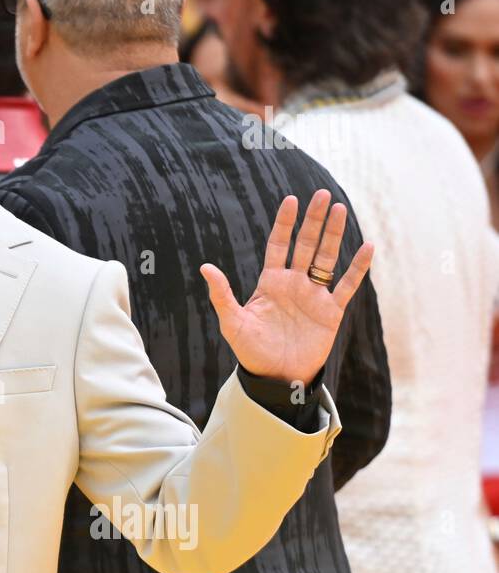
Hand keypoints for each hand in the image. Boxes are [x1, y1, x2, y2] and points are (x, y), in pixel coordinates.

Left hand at [201, 190, 373, 386]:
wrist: (275, 376)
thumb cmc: (250, 350)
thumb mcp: (233, 322)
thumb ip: (222, 295)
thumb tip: (205, 267)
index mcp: (270, 282)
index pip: (279, 244)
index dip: (285, 223)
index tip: (291, 200)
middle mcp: (294, 283)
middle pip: (306, 245)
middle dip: (314, 220)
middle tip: (323, 195)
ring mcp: (314, 295)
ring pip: (327, 258)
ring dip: (335, 235)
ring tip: (341, 209)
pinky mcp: (331, 311)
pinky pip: (347, 285)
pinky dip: (358, 267)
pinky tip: (368, 246)